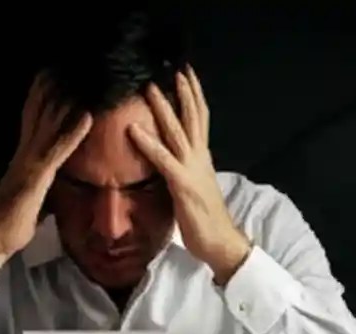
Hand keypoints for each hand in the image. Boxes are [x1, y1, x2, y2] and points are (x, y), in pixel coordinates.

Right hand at [0, 73, 91, 280]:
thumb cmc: (13, 220)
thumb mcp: (33, 195)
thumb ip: (43, 181)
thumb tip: (54, 181)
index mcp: (25, 155)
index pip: (35, 117)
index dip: (44, 94)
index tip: (56, 73)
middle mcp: (26, 152)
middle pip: (42, 111)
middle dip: (55, 87)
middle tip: (71, 62)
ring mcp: (31, 161)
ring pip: (51, 123)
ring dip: (68, 100)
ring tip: (84, 78)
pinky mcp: (38, 176)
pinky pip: (58, 150)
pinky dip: (72, 132)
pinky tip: (87, 117)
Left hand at [127, 65, 250, 283]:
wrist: (221, 242)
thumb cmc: (207, 220)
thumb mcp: (195, 187)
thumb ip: (185, 170)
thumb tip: (173, 160)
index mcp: (203, 158)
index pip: (200, 120)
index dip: (194, 96)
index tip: (186, 75)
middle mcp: (200, 158)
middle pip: (193, 117)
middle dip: (184, 91)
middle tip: (174, 68)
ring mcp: (192, 169)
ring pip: (177, 131)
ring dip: (163, 108)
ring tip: (149, 87)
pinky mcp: (182, 184)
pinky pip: (163, 158)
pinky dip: (148, 142)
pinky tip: (134, 129)